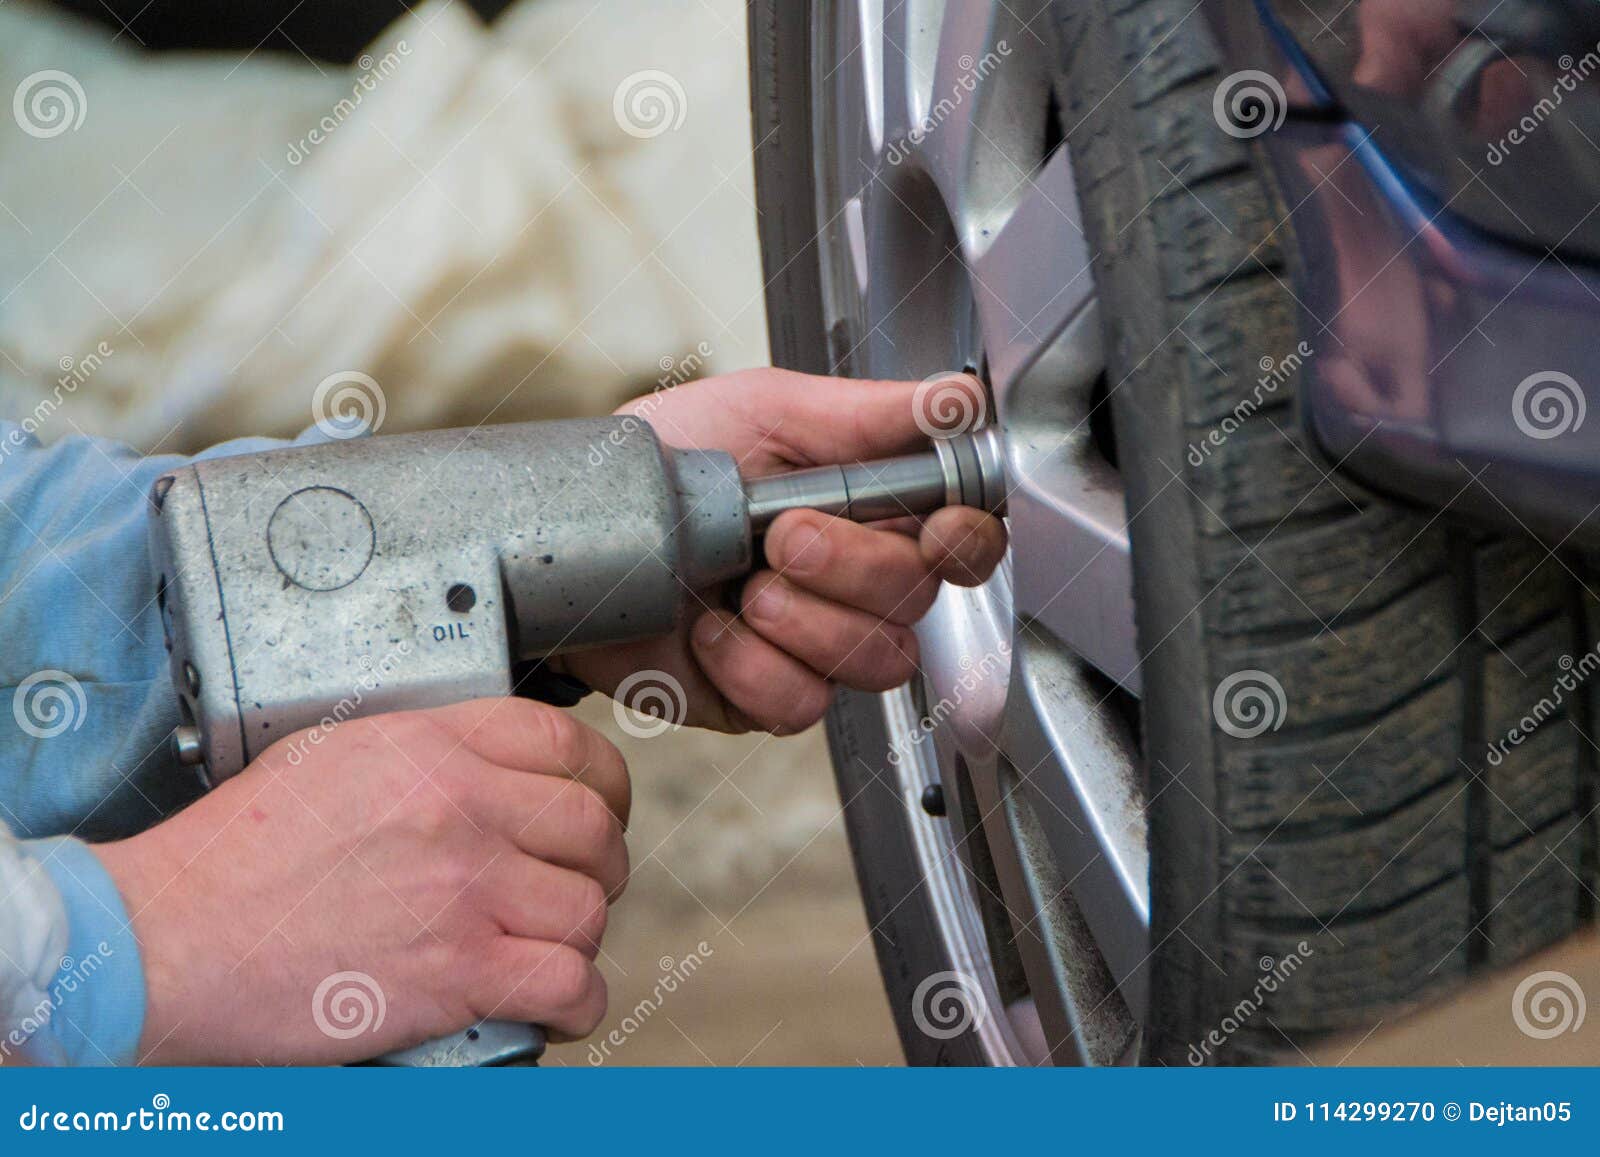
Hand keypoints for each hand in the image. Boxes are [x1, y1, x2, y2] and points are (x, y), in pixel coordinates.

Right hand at [95, 698, 628, 1063]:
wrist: (171, 942)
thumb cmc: (232, 858)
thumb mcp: (330, 757)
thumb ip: (419, 751)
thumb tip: (477, 768)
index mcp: (431, 749)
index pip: (564, 741)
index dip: (600, 777)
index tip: (600, 801)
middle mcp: (462, 811)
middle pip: (592, 825)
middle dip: (600, 858)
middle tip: (579, 880)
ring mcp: (466, 891)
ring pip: (588, 907)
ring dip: (583, 931)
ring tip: (554, 943)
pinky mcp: (458, 972)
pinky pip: (569, 982)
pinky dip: (578, 1000)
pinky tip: (559, 1001)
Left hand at [560, 368, 1007, 733]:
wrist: (577, 534)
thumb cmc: (669, 465)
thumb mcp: (766, 411)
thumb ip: (870, 411)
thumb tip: (960, 398)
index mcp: (872, 513)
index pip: (967, 539)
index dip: (968, 538)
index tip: (938, 524)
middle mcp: (858, 588)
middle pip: (921, 600)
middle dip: (853, 565)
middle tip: (783, 535)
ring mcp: (816, 649)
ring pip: (876, 660)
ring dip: (805, 618)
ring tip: (742, 584)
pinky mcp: (767, 699)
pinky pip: (803, 703)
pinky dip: (752, 664)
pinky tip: (711, 629)